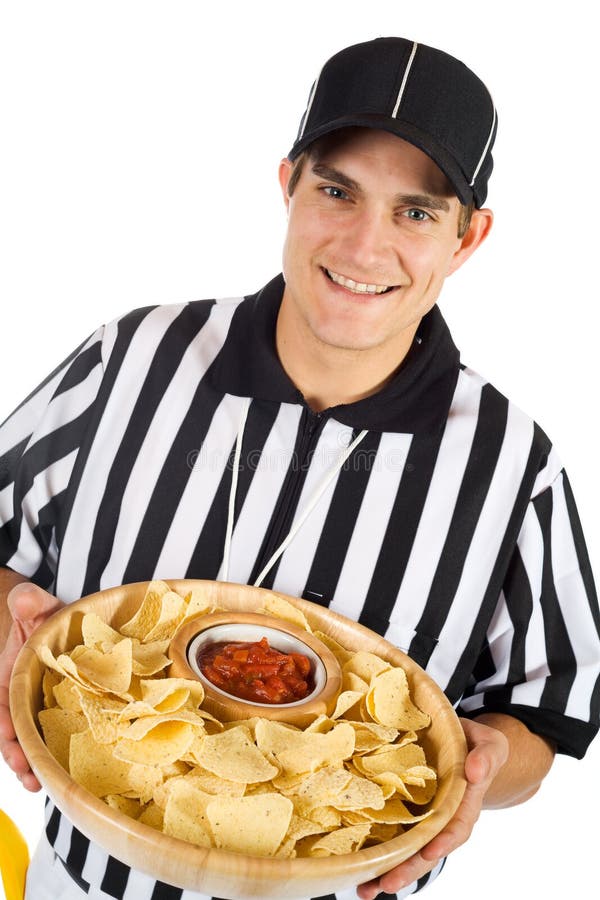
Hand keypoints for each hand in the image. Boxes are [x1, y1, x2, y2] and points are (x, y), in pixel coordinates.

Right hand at [0, 583, 62, 790]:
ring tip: (40, 784)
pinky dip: (54, 755)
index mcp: (9, 675)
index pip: (0, 703)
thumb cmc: (44, 616)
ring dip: (33, 763)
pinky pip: (55, 737)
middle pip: (12, 730)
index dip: (3, 721)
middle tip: (27, 775)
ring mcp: (39, 708)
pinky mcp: (60, 714)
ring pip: (31, 740)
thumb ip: (28, 602)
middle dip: (17, 754)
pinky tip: (63, 774)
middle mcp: (20, 696)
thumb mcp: (35, 606)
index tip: (7, 734)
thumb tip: (25, 599)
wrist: (60, 621)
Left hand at [357, 717, 508, 898]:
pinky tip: (357, 867)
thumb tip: (476, 771)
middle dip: (409, 869)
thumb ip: (486, 757)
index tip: (429, 852)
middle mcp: (444, 818)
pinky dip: (377, 851)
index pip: (457, 827)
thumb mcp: (490, 745)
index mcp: (465, 804)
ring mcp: (423, 818)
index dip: (444, 841)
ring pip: (408, 849)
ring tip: (367, 889)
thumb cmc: (477, 745)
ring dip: (388, 870)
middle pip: (428, 849)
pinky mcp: (405, 811)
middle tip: (387, 884)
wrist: (462, 744)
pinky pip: (392, 833)